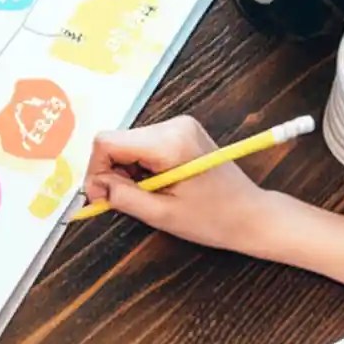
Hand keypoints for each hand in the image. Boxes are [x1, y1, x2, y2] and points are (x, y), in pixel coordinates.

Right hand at [84, 116, 276, 254]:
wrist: (250, 214)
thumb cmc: (213, 218)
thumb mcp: (161, 214)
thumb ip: (122, 197)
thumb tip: (93, 188)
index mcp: (169, 142)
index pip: (107, 141)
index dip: (97, 170)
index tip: (101, 197)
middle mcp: (173, 125)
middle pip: (116, 141)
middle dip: (112, 172)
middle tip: (124, 200)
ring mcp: (178, 125)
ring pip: (127, 143)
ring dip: (126, 170)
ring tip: (147, 194)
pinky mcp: (181, 132)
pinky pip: (143, 144)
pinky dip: (139, 166)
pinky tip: (155, 184)